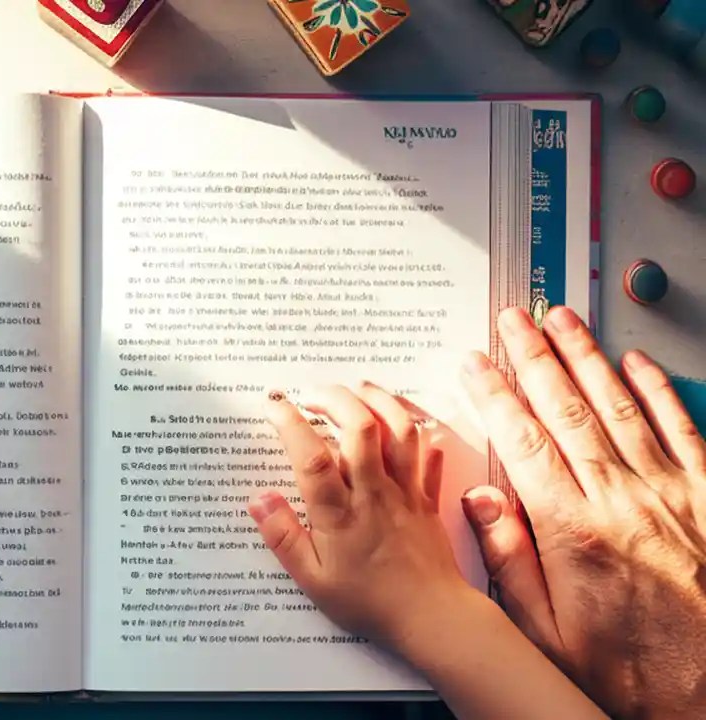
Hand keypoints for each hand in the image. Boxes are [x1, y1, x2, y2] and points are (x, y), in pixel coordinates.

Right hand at [249, 384, 474, 646]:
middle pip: (359, 426)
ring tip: (355, 389)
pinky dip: (418, 430)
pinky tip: (403, 422)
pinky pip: (428, 452)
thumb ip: (283, 536)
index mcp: (340, 514)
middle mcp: (373, 493)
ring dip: (377, 398)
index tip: (273, 404)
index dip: (290, 423)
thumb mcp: (313, 580)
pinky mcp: (427, 497)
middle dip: (333, 397)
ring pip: (399, 428)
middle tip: (311, 393)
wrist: (432, 618)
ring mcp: (405, 491)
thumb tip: (258, 498)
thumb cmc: (369, 603)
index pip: (311, 457)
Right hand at [461, 306, 705, 718]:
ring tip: (563, 320)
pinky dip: (657, 390)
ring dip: (587, 357)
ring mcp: (672, 494)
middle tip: (515, 318)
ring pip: (620, 407)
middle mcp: (623, 501)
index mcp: (575, 532)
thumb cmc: (632, 671)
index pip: (523, 441)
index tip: (474, 364)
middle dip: (535, 356)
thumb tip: (481, 503)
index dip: (494, 395)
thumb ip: (510, 563)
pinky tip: (637, 363)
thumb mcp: (549, 633)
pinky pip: (681, 429)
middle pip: (568, 409)